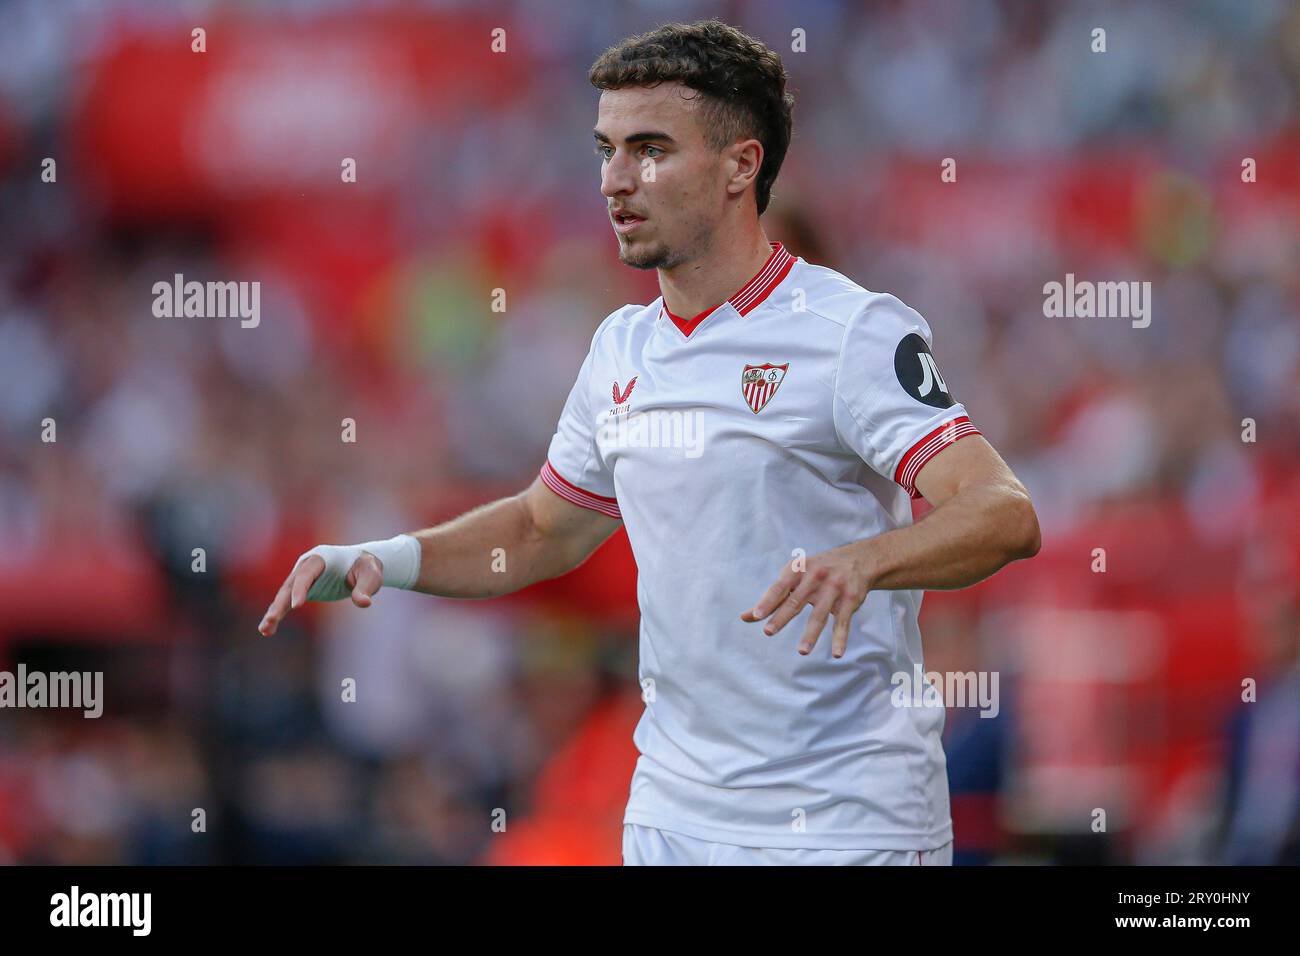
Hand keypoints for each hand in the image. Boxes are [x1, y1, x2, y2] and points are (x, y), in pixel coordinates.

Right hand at [258, 545, 385, 636]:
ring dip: (274, 612)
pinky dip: (278, 615)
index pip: (307, 573)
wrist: (363, 565)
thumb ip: (366, 588)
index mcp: (321, 558)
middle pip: (290, 585)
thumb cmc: (367, 568)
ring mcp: (302, 578)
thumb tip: (363, 602)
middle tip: (271, 620)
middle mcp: (306, 566)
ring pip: (284, 595)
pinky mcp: (302, 590)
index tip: (296, 606)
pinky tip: (267, 630)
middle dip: (280, 603)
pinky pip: (287, 603)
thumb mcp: (371, 576)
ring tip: (264, 630)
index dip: (300, 588)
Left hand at [740, 542, 873, 657]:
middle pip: (796, 601)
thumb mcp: (794, 577)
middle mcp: (815, 577)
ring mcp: (833, 588)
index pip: (779, 587)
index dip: (768, 601)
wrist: (858, 559)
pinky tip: (836, 654)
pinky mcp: (850, 600)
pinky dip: (840, 638)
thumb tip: (744, 617)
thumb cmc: (817, 571)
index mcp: (797, 570)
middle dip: (782, 617)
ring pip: (819, 615)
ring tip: (801, 652)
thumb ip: (772, 598)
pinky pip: (843, 622)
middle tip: (768, 632)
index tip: (757, 616)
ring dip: (811, 634)